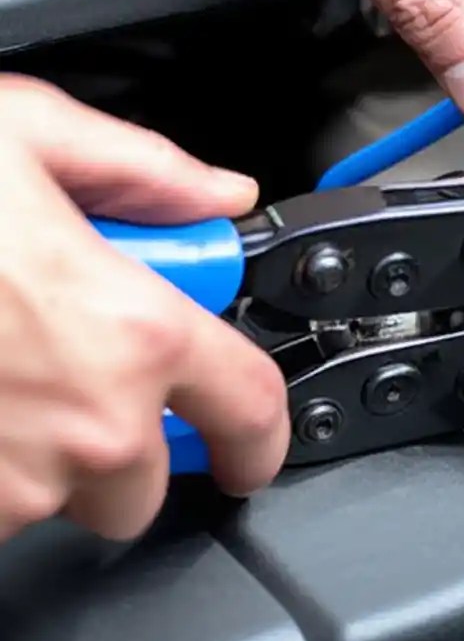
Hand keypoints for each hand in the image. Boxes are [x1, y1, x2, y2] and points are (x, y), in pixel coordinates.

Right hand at [0, 75, 289, 542]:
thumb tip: (215, 193)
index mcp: (135, 332)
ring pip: (65, 503)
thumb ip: (141, 172)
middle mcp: (90, 424)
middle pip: (149, 480)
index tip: (252, 448)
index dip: (261, 435)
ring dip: (46, 459)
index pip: (251, 411)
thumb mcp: (26, 137)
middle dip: (124, 441)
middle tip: (71, 379)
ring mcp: (16, 483)